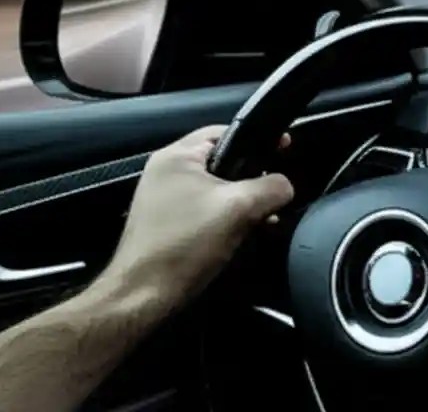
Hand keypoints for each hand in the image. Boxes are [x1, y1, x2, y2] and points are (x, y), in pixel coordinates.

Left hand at [97, 125, 294, 308]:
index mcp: (177, 156)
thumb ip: (270, 188)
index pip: (225, 131)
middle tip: (272, 195)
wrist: (143, 295)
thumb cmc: (185, 243)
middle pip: (223, 162)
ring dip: (242, 204)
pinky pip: (205, 212)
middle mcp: (167, 172)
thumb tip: (285, 186)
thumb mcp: (239, 209)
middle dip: (252, 179)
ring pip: (216, 191)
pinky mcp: (167, 225)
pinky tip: (241, 236)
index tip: (284, 149)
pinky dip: (226, 220)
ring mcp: (164, 200)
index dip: (258, 138)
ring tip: (262, 220)